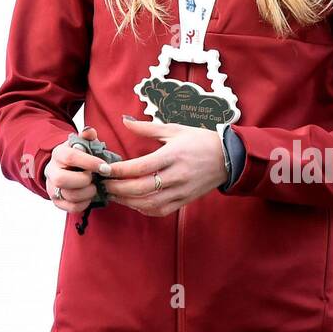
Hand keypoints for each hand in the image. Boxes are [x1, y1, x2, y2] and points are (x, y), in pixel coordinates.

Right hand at [44, 126, 110, 213]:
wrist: (63, 168)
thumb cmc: (77, 155)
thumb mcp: (81, 143)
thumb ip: (87, 136)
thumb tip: (90, 131)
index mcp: (58, 154)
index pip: (71, 157)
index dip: (89, 163)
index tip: (105, 167)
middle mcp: (52, 171)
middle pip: (62, 180)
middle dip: (84, 180)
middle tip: (94, 178)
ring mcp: (53, 188)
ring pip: (69, 195)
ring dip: (87, 193)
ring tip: (94, 187)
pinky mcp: (57, 201)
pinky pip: (71, 208)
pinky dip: (84, 203)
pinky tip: (88, 195)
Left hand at [100, 116, 226, 216]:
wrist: (228, 157)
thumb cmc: (200, 140)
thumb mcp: (174, 129)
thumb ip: (147, 128)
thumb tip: (124, 121)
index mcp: (173, 155)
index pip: (141, 167)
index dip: (119, 170)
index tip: (104, 169)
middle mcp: (177, 175)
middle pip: (141, 187)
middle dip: (118, 188)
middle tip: (104, 184)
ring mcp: (181, 190)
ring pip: (149, 203)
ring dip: (128, 201)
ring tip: (114, 194)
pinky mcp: (185, 200)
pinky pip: (161, 210)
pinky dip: (144, 209)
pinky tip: (133, 203)